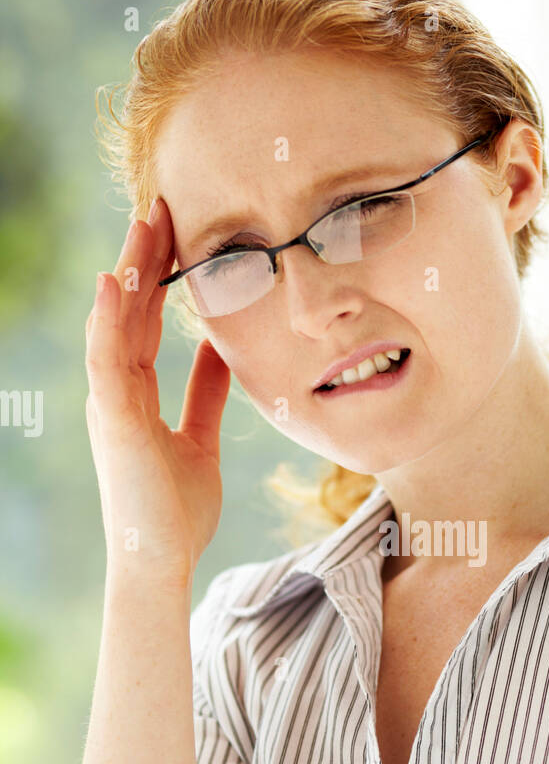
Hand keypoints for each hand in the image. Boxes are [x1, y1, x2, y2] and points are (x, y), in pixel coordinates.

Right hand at [84, 197, 231, 592]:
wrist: (160, 560)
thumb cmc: (178, 510)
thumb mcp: (200, 439)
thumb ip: (207, 395)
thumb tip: (224, 352)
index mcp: (135, 395)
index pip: (147, 322)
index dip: (160, 277)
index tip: (177, 231)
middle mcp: (116, 391)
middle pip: (131, 310)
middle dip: (147, 257)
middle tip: (163, 203)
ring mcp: (110, 403)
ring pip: (117, 322)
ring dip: (131, 270)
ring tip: (145, 220)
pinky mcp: (111, 419)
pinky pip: (107, 358)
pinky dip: (111, 318)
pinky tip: (119, 279)